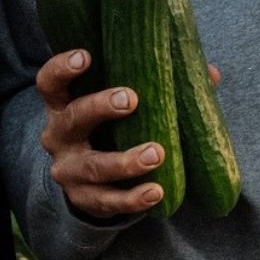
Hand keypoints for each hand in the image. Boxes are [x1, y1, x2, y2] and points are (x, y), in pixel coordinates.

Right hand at [36, 49, 166, 218]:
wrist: (86, 182)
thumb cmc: (108, 128)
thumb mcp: (117, 105)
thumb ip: (155, 84)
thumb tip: (209, 74)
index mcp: (62, 106)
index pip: (49, 82)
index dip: (62, 68)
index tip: (87, 56)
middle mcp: (58, 137)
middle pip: (71, 119)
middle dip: (99, 107)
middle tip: (132, 99)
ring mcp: (68, 171)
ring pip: (93, 167)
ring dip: (125, 161)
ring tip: (156, 153)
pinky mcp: (84, 201)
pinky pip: (107, 202)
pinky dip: (132, 198)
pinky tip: (155, 191)